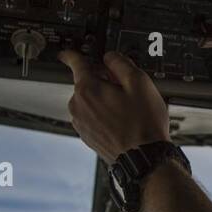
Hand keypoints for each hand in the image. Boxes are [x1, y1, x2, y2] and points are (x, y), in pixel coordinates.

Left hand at [59, 49, 170, 163]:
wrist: (145, 158)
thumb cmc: (143, 124)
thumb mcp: (140, 82)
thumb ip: (120, 62)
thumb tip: (110, 57)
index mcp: (87, 89)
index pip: (75, 63)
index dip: (72, 54)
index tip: (67, 53)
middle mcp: (78, 106)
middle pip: (87, 82)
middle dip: (103, 81)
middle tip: (125, 90)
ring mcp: (81, 123)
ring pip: (90, 101)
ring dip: (104, 99)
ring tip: (127, 110)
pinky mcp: (87, 136)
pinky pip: (92, 117)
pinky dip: (104, 114)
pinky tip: (122, 121)